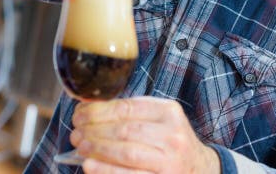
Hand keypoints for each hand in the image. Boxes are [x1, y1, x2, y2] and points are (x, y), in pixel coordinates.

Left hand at [70, 97, 220, 173]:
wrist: (200, 170)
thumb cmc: (170, 142)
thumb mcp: (161, 120)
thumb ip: (133, 113)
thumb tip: (89, 111)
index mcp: (169, 112)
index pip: (127, 108)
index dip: (98, 111)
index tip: (79, 114)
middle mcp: (172, 135)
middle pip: (124, 130)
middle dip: (94, 131)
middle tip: (76, 132)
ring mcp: (169, 161)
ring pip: (126, 153)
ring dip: (97, 150)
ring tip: (80, 146)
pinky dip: (106, 171)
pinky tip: (90, 165)